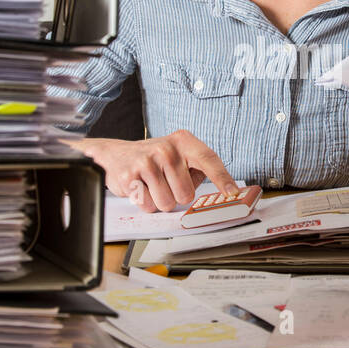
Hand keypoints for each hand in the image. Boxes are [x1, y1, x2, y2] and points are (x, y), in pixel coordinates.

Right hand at [73, 131, 238, 212]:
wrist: (117, 154)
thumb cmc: (154, 159)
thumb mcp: (178, 156)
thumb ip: (197, 170)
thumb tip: (219, 191)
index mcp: (183, 142)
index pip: (208, 159)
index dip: (222, 178)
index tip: (232, 192)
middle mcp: (166, 149)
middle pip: (186, 194)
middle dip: (176, 196)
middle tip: (165, 184)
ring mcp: (147, 161)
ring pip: (167, 203)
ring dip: (160, 201)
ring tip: (152, 186)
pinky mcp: (130, 176)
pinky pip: (148, 205)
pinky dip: (145, 203)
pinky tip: (140, 188)